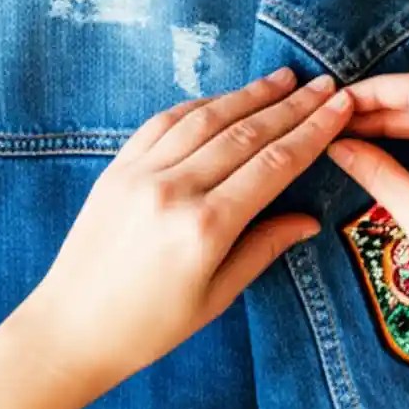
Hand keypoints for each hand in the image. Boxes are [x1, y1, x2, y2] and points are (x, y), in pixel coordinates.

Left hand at [21, 68, 352, 387]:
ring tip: (285, 79)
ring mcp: (141, 174)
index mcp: (205, 228)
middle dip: (292, 106)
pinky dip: (201, 104)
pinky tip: (227, 97)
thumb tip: (308, 220)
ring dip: (250, 95)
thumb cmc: (148, 328)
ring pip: (207, 118)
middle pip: (246, 134)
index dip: (312, 132)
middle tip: (325, 86)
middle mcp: (174, 190)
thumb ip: (263, 249)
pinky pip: (164, 122)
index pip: (274, 165)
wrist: (69, 329)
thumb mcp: (216, 298)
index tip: (339, 107)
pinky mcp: (117, 169)